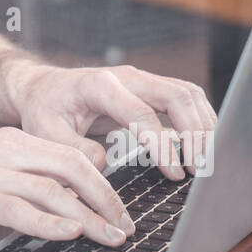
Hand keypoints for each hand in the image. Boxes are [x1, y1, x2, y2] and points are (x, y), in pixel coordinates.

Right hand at [0, 127, 136, 244]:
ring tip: (109, 236)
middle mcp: (1, 149)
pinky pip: (16, 208)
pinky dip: (47, 222)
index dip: (104, 183)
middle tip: (126, 226)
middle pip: (71, 168)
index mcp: (9, 140)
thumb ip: (18, 180)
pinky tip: (68, 233)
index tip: (122, 210)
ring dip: (87, 216)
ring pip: (50, 190)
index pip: (71, 156)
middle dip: (106, 198)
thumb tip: (63, 206)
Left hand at [13, 64, 216, 179]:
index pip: (143, 114)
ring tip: (208, 162)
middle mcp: (126, 77)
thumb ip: (74, 150)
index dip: (163, 145)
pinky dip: (199, 120)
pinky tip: (203, 147)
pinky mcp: (149, 89)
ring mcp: (141, 80)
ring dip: (204, 126)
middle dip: (196, 133)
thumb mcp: (46, 134)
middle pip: (177, 96)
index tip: (176, 174)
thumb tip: (104, 164)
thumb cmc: (44, 111)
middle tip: (202, 170)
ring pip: (188, 94)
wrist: (43, 89)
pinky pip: (184, 99)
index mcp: (100, 86)